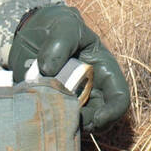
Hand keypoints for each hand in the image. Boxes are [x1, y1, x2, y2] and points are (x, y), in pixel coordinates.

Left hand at [8, 4, 129, 131]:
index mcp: (104, 72)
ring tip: (49, 113)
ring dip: (66, 124)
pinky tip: (37, 112)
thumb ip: (60, 43)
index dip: (113, 113)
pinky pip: (55, 122)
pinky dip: (48, 122)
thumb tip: (49, 69)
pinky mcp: (52, 106)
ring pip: (77, 124)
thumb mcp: (64, 26)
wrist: (31, 32)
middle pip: (100, 120)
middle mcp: (92, 91)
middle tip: (68, 120)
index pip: (119, 99)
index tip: (96, 119)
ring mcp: (72, 101)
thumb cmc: (57, 26)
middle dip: (87, 124)